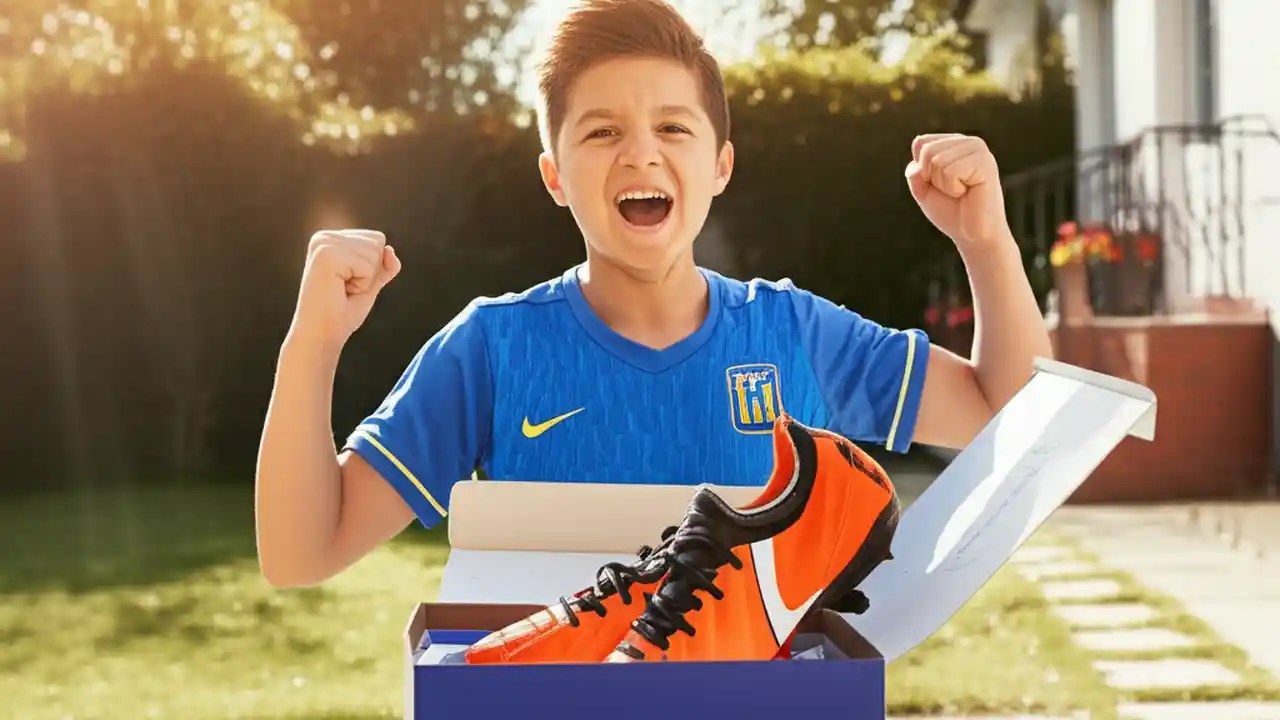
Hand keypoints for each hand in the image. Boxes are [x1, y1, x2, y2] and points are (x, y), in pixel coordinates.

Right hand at [290, 229, 400, 348]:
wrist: (320, 335)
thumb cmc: (341, 312)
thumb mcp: (370, 284)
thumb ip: (383, 265)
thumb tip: (390, 250)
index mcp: (331, 239)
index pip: (377, 239)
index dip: (373, 268)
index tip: (349, 283)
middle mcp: (325, 237)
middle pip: (378, 241)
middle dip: (371, 272)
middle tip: (345, 289)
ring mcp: (324, 244)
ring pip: (375, 251)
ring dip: (365, 279)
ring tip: (341, 290)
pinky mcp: (327, 255)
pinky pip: (368, 265)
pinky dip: (362, 284)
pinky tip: (340, 290)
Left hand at [905, 134, 1011, 249]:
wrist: (973, 235)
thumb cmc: (952, 211)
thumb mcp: (923, 189)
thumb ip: (914, 173)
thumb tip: (917, 166)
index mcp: (953, 143)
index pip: (920, 143)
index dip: (922, 170)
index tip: (940, 184)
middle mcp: (967, 142)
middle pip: (927, 151)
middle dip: (932, 178)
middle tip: (953, 190)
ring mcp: (978, 150)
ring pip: (937, 161)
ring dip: (944, 185)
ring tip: (961, 191)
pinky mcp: (985, 162)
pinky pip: (951, 171)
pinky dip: (953, 188)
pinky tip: (969, 192)